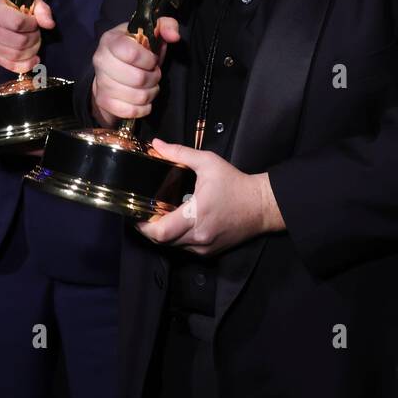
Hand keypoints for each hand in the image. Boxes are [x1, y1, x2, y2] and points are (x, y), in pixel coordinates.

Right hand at [0, 0, 53, 73]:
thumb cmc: (9, 4)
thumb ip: (41, 9)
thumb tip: (50, 25)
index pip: (17, 22)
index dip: (32, 25)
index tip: (34, 22)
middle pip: (19, 42)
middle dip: (35, 39)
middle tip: (36, 33)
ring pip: (15, 55)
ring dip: (32, 51)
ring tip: (34, 43)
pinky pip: (10, 65)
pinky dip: (26, 65)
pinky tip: (34, 59)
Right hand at [91, 18, 180, 128]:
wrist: (112, 69)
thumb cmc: (136, 49)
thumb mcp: (151, 32)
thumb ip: (166, 26)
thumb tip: (174, 36)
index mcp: (111, 40)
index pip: (131, 53)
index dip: (149, 60)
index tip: (153, 60)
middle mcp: (101, 60)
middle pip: (137, 78)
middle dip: (153, 78)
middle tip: (153, 74)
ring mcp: (100, 82)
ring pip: (137, 96)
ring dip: (150, 93)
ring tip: (149, 86)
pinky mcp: (103, 101)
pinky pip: (130, 111)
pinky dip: (143, 108)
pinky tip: (143, 99)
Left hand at [136, 139, 285, 254]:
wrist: (262, 205)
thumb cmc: (235, 183)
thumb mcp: (208, 162)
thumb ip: (180, 153)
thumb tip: (157, 145)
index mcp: (196, 215)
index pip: (161, 232)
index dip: (143, 226)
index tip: (136, 214)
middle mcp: (199, 236)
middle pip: (162, 241)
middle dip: (150, 229)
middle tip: (144, 214)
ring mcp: (204, 247)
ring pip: (173, 247)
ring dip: (163, 235)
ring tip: (158, 217)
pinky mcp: (210, 252)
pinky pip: (185, 249)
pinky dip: (177, 239)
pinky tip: (177, 224)